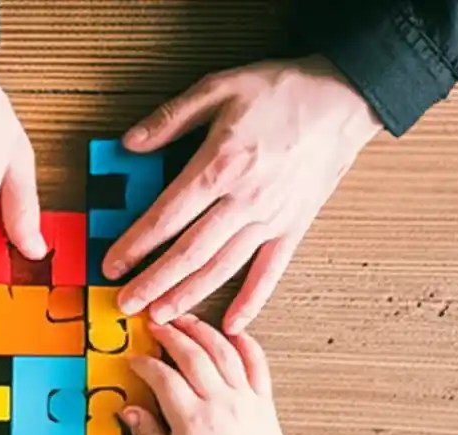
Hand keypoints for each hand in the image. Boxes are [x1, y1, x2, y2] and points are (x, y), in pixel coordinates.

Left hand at [104, 55, 382, 333]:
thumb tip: (129, 143)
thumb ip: (171, 118)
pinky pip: (271, 271)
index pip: (167, 216)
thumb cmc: (282, 90)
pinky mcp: (295, 226)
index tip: (112, 263)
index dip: (136, 244)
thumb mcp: (218, 87)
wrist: (345, 97)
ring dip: (189, 295)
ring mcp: (272, 217)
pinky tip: (233, 324)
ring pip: (223, 267)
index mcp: (221, 165)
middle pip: (190, 252)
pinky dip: (252, 300)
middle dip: (153, 282)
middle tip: (125, 303)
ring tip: (161, 316)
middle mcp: (245, 199)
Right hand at [121, 316, 335, 434]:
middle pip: (192, 355)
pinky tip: (231, 332)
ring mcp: (244, 398)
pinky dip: (245, 343)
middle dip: (170, 335)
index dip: (145, 364)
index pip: (163, 378)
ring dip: (201, 330)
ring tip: (185, 319)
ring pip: (223, 351)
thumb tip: (127, 410)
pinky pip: (256, 362)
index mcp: (193, 420)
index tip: (134, 359)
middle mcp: (220, 403)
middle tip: (154, 324)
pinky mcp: (263, 400)